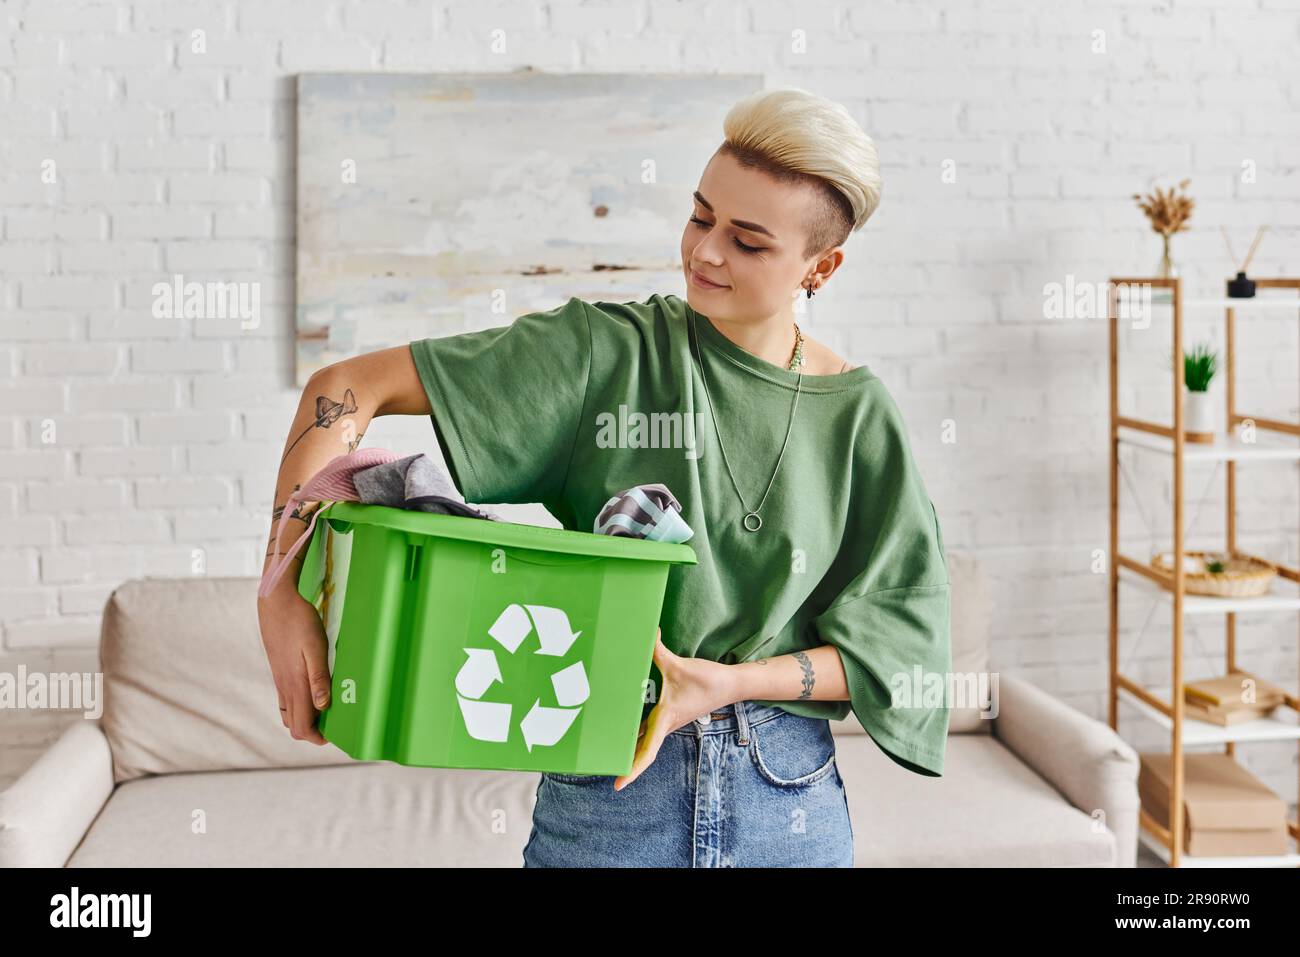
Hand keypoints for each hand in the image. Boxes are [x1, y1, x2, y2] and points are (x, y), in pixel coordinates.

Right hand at [256, 586, 331, 745]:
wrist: (276, 603)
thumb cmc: (300, 622)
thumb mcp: (316, 647)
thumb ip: (319, 678)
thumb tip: (323, 707)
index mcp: (295, 685)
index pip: (301, 727)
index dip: (317, 737)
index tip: (335, 734)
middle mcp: (285, 687)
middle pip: (293, 725)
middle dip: (312, 731)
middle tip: (334, 723)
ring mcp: (280, 680)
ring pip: (288, 714)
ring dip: (305, 719)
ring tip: (326, 710)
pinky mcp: (279, 672)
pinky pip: (286, 700)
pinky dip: (299, 706)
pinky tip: (313, 694)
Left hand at [613, 628, 735, 790]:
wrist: (730, 684)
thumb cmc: (708, 680)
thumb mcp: (680, 665)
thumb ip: (658, 651)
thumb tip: (646, 632)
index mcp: (666, 719)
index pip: (647, 751)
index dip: (632, 769)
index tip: (617, 784)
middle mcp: (665, 724)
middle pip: (640, 750)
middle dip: (623, 761)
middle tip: (599, 767)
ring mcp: (667, 721)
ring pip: (643, 740)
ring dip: (627, 747)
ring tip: (604, 752)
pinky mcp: (670, 713)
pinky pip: (648, 728)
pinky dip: (635, 732)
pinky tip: (622, 726)